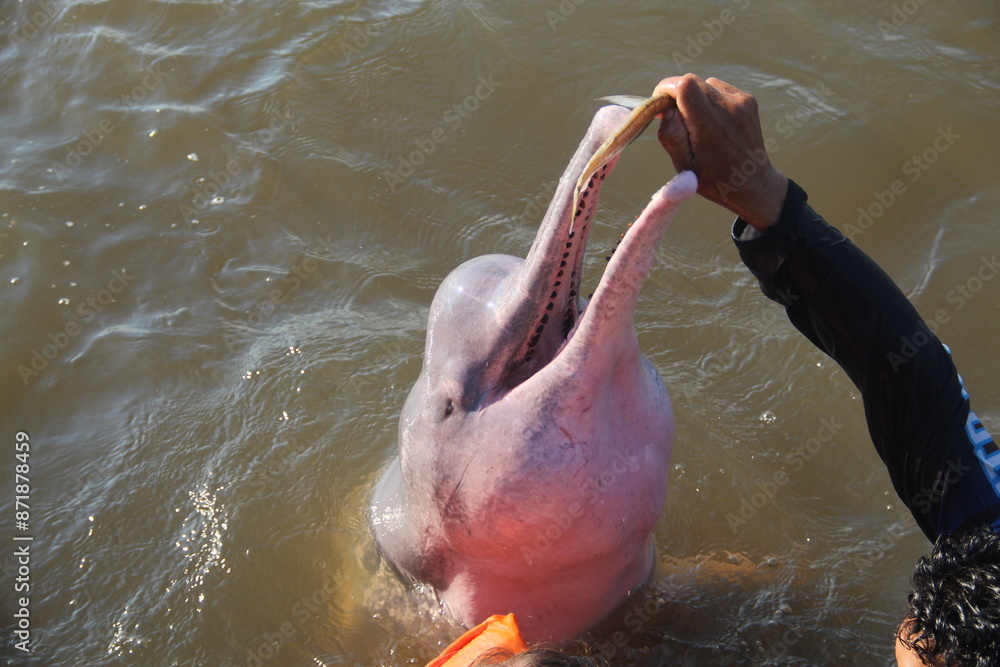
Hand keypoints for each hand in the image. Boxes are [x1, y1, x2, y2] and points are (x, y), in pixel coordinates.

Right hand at [653, 74, 787, 230]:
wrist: (753, 183)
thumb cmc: (714, 180)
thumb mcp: (685, 167)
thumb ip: (672, 137)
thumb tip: (665, 109)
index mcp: (711, 127)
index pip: (685, 86)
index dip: (666, 89)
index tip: (659, 104)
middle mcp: (729, 109)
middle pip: (692, 81)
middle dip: (676, 94)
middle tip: (674, 117)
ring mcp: (743, 102)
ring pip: (705, 83)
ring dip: (694, 97)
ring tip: (696, 122)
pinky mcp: (749, 100)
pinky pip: (719, 88)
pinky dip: (709, 98)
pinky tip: (712, 120)